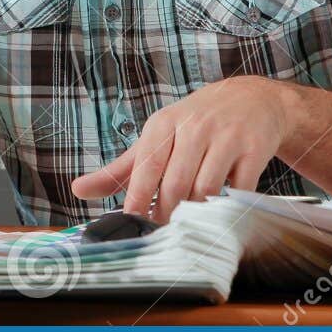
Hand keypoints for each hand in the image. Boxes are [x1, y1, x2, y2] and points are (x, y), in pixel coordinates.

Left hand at [69, 76, 290, 222]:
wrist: (250, 99)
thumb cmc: (194, 124)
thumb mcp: (156, 137)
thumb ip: (120, 168)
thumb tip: (78, 190)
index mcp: (163, 123)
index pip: (146, 166)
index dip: (139, 199)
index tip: (133, 223)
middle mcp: (194, 126)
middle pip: (176, 183)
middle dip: (167, 213)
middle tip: (163, 232)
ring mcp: (226, 136)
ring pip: (206, 189)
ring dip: (196, 213)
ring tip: (189, 223)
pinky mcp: (254, 148)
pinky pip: (238, 189)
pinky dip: (227, 206)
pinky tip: (220, 210)